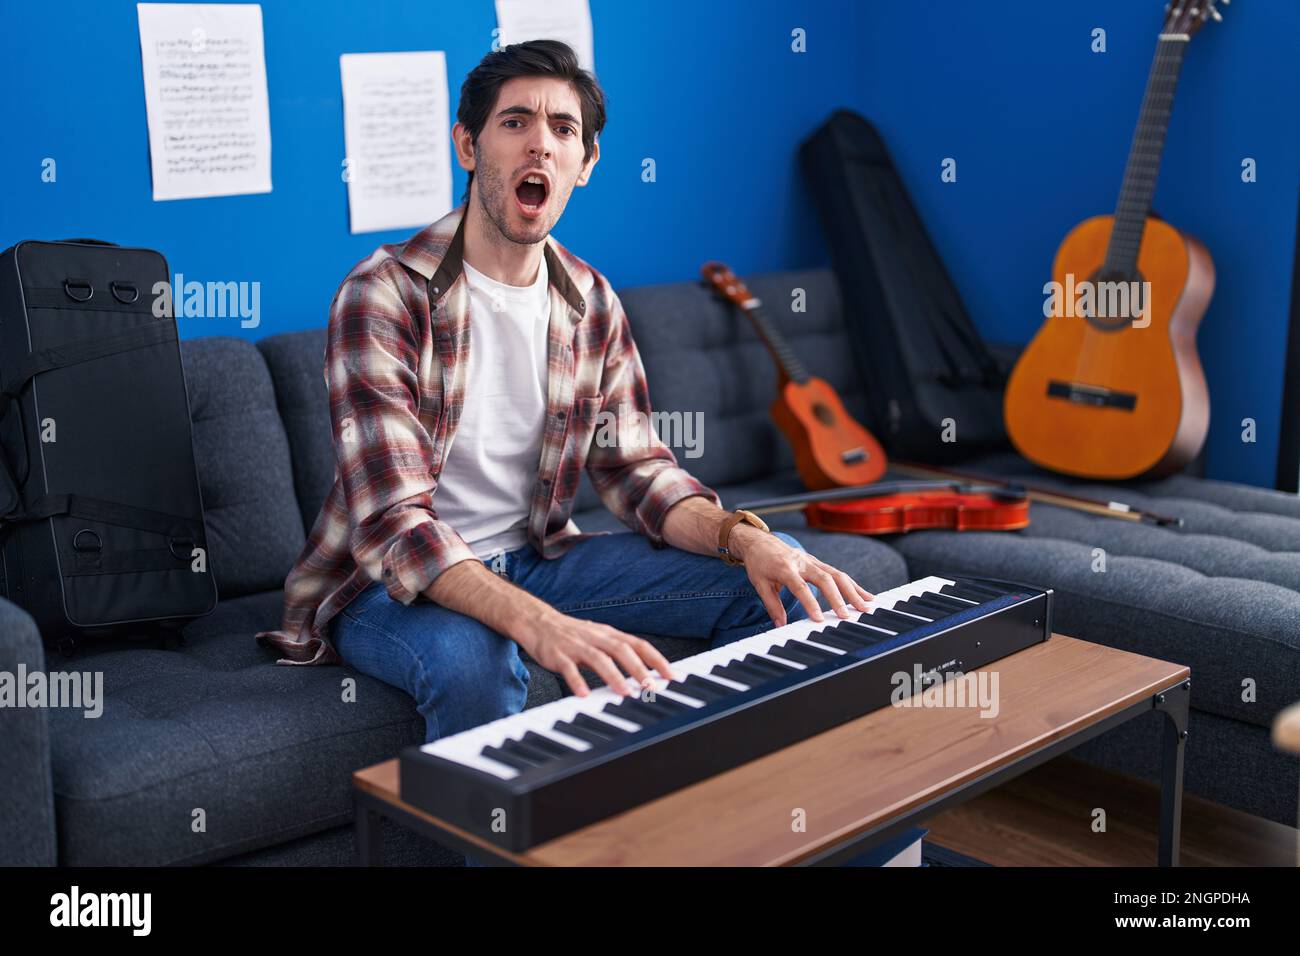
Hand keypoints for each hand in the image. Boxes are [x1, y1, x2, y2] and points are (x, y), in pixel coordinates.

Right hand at [511, 607, 677, 697]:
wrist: (538, 621)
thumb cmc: (574, 635)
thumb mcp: (600, 639)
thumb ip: (620, 654)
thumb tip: (646, 674)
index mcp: (609, 634)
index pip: (638, 644)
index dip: (656, 659)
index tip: (671, 676)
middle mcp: (596, 637)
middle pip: (621, 650)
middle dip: (638, 669)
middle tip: (652, 687)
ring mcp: (576, 645)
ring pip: (598, 658)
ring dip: (613, 675)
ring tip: (625, 692)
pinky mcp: (557, 655)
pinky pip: (568, 668)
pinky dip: (577, 681)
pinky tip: (584, 695)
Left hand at [731, 525, 873, 626]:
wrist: (761, 542)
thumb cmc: (759, 563)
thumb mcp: (760, 584)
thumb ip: (772, 605)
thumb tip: (781, 626)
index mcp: (786, 568)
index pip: (800, 587)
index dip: (811, 603)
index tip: (820, 619)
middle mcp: (803, 562)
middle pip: (825, 579)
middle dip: (838, 598)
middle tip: (847, 616)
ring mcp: (813, 561)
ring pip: (837, 574)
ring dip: (853, 591)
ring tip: (866, 607)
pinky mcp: (819, 563)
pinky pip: (839, 573)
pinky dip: (853, 585)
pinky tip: (866, 596)